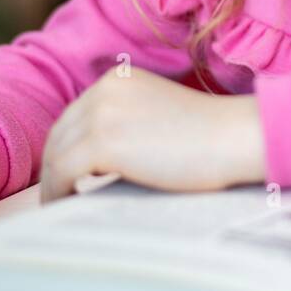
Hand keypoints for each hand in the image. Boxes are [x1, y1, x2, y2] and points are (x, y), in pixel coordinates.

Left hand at [41, 67, 265, 201]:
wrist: (236, 137)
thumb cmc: (212, 138)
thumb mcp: (158, 116)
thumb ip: (127, 126)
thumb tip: (96, 164)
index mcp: (118, 80)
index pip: (76, 117)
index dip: (67, 148)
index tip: (68, 176)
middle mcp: (104, 89)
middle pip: (60, 133)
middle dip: (55, 166)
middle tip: (56, 199)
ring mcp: (101, 113)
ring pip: (56, 154)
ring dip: (53, 184)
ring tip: (59, 210)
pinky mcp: (103, 141)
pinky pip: (62, 172)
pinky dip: (58, 193)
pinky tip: (67, 209)